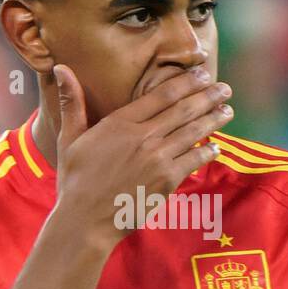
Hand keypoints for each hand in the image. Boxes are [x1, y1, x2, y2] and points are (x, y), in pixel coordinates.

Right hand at [51, 63, 232, 250]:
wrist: (85, 220)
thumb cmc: (75, 180)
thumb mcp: (69, 138)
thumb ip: (71, 102)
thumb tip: (60, 68)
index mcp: (121, 123)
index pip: (161, 95)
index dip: (186, 82)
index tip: (201, 73)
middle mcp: (143, 137)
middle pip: (183, 109)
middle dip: (207, 96)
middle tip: (225, 88)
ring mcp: (158, 158)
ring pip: (193, 132)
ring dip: (214, 119)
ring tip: (227, 110)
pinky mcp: (167, 180)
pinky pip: (194, 160)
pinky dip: (207, 151)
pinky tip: (216, 146)